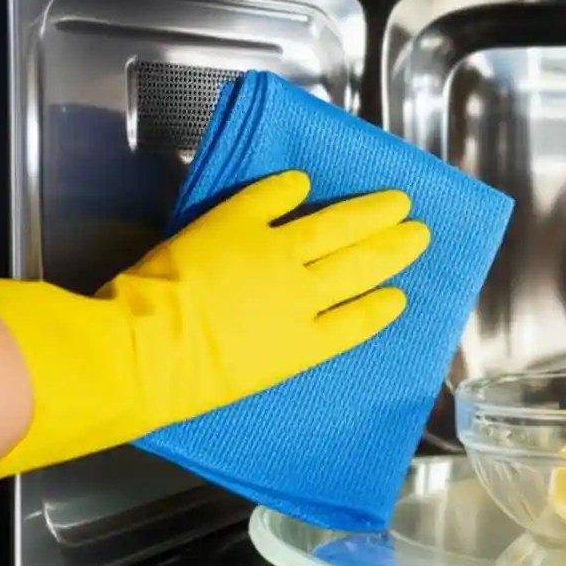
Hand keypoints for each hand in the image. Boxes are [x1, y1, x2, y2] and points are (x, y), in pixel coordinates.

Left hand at [0, 170, 429, 476]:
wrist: (147, 353)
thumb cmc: (188, 384)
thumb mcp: (252, 380)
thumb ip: (279, 351)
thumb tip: (289, 332)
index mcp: (305, 344)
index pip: (357, 321)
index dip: (381, 307)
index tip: (398, 296)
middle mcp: (302, 295)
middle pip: (359, 266)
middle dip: (393, 247)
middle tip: (419, 230)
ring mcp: (273, 255)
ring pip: (333, 228)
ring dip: (367, 212)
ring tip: (396, 200)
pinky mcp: (237, 225)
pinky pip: (270, 198)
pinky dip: (288, 188)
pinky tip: (304, 181)